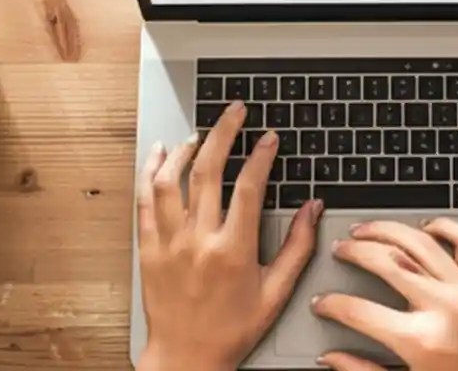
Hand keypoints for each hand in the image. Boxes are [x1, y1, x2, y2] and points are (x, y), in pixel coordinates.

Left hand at [137, 101, 323, 370]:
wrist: (186, 358)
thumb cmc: (232, 330)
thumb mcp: (276, 292)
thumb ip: (298, 247)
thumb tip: (313, 208)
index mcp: (233, 250)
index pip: (248, 186)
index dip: (261, 155)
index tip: (269, 138)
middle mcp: (198, 241)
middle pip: (208, 171)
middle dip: (224, 133)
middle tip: (235, 112)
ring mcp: (168, 243)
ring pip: (170, 181)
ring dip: (184, 150)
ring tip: (199, 133)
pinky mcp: (147, 249)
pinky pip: (144, 202)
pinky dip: (150, 173)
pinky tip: (158, 155)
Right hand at [313, 219, 457, 370]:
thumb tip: (330, 358)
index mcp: (421, 340)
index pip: (361, 311)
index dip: (333, 304)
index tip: (322, 302)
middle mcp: (443, 307)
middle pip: (387, 262)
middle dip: (355, 252)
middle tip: (339, 251)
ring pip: (418, 242)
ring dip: (386, 229)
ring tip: (365, 230)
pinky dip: (443, 226)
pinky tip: (422, 228)